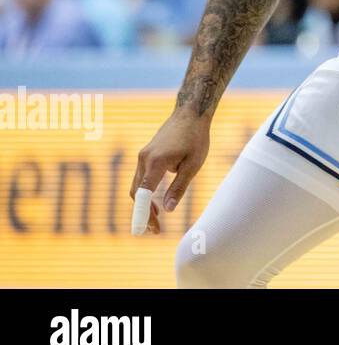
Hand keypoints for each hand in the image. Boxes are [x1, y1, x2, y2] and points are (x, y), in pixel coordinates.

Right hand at [130, 111, 210, 233]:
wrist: (190, 113)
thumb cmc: (196, 138)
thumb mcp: (193, 164)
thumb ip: (179, 187)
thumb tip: (168, 209)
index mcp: (156, 162)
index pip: (143, 195)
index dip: (143, 214)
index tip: (147, 229)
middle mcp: (144, 159)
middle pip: (137, 193)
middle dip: (144, 213)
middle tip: (155, 231)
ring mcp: (143, 156)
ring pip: (137, 186)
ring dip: (144, 204)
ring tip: (156, 221)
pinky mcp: (146, 155)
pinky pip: (142, 178)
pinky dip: (145, 193)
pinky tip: (156, 204)